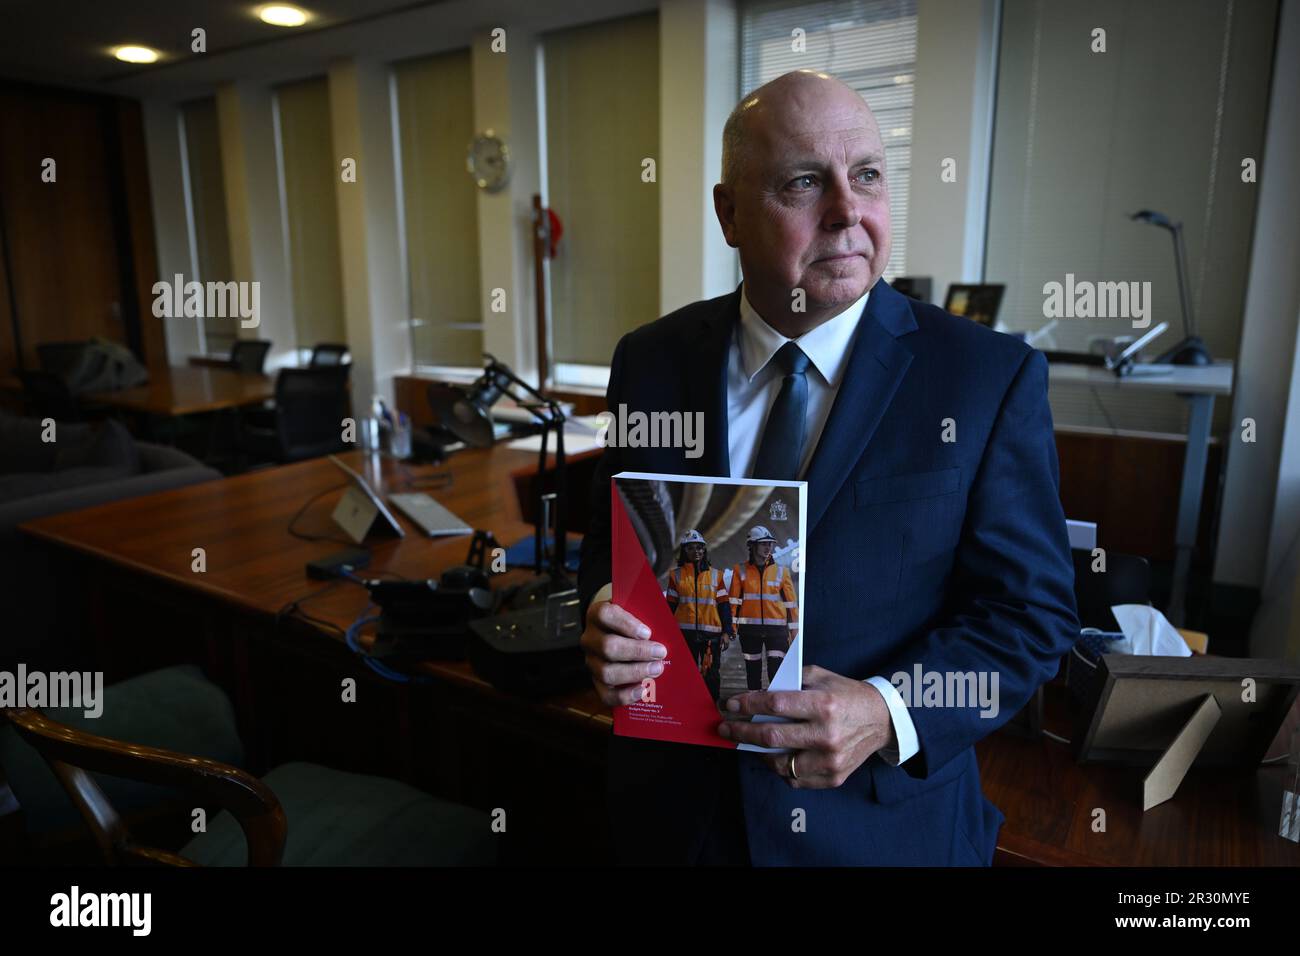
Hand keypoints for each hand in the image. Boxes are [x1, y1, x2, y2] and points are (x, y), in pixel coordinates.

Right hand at [581, 600, 666, 706]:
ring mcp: (591, 661)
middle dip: (637, 652)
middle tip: (660, 653)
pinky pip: (606, 694)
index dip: (626, 624)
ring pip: (606, 672)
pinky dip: (625, 695)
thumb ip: (649, 613)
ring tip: (656, 670)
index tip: (647, 632)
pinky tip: (643, 690)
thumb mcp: (637, 610)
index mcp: (597, 614)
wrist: (618, 634)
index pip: (605, 615)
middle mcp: (590, 638)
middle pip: (608, 646)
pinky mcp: (596, 682)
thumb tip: (667, 622)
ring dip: (634, 673)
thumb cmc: (632, 621)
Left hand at [717, 665, 894, 788]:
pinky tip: (775, 755)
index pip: (775, 706)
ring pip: (779, 763)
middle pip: (771, 737)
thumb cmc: (846, 695)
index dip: (747, 705)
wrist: (881, 720)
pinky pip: (795, 778)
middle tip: (725, 728)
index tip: (730, 705)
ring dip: (758, 753)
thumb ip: (790, 681)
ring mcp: (830, 760)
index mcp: (824, 705)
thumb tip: (756, 690)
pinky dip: (780, 767)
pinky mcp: (833, 778)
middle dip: (741, 732)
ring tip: (748, 743)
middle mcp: (827, 735)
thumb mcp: (821, 677)